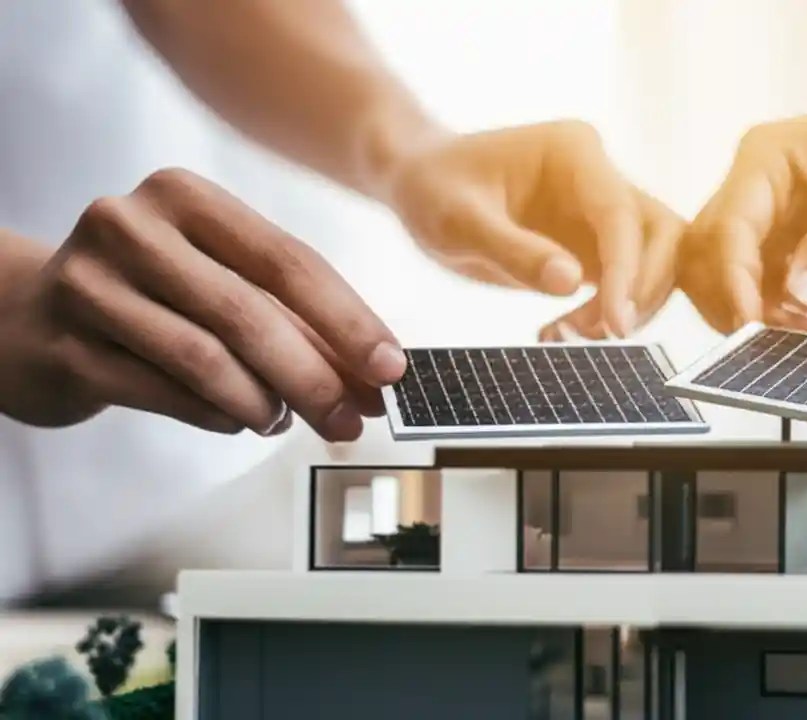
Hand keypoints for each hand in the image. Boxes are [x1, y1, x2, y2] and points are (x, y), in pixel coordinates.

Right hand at [0, 168, 405, 440]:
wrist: (25, 316)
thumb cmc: (149, 294)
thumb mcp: (219, 280)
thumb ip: (295, 321)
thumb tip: (375, 377)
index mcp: (187, 196)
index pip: (288, 260)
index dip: (347, 319)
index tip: (391, 369)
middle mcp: (132, 226)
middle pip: (249, 311)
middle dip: (314, 376)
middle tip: (351, 420)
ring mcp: (89, 283)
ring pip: (204, 357)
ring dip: (263, 402)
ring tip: (284, 420)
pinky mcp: (66, 345)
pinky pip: (163, 391)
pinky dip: (215, 414)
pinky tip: (238, 420)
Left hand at [386, 120, 684, 339]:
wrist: (421, 183)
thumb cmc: (433, 188)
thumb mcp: (458, 221)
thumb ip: (512, 250)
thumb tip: (572, 283)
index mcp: (574, 152)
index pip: (622, 214)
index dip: (627, 271)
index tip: (615, 323)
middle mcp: (601, 177)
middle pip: (662, 234)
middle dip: (641, 289)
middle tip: (600, 333)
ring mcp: (602, 213)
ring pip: (656, 260)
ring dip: (629, 306)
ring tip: (569, 334)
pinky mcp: (596, 246)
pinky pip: (627, 283)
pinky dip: (607, 315)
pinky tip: (562, 332)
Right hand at [680, 97, 806, 332]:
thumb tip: (800, 297)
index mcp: (764, 160)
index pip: (727, 225)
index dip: (732, 279)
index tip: (750, 324)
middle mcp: (750, 190)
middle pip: (704, 254)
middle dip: (728, 301)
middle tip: (771, 339)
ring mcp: (760, 221)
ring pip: (718, 276)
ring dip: (744, 312)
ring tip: (795, 336)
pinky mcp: (776, 248)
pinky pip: (753, 287)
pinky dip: (765, 314)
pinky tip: (800, 330)